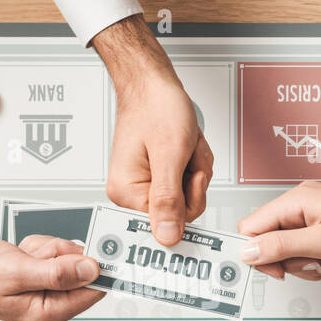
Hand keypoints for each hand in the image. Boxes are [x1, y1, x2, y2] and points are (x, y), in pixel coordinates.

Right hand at [0, 236, 104, 320]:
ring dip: (44, 249)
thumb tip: (93, 270)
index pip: (94, 290)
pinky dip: (37, 249)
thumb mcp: (18, 272)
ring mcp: (46, 293)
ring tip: (20, 257)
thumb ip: (59, 272)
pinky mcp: (41, 279)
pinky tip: (19, 256)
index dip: (91, 265)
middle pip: (81, 270)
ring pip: (66, 257)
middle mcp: (51, 308)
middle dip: (57, 254)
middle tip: (33, 257)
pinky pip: (53, 254)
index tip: (87, 248)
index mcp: (50, 314)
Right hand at [95, 17, 212, 245]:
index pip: (170, 222)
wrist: (152, 82)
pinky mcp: (155, 175)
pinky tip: (184, 145)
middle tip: (185, 153)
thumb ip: (169, 199)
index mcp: (126, 192)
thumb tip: (167, 238)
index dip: (189, 196)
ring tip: (183, 144)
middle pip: (182, 210)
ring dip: (195, 166)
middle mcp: (130, 192)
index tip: (189, 174)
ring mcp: (143, 184)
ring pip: (188, 194)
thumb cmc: (156, 106)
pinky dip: (193, 162)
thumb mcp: (170, 154)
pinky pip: (186, 182)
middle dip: (194, 178)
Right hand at [236, 182, 320, 281]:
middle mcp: (301, 207)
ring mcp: (313, 221)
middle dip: (286, 261)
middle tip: (310, 263)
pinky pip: (304, 254)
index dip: (258, 252)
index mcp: (296, 200)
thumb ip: (281, 247)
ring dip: (303, 265)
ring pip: (286, 252)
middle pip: (268, 241)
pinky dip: (314, 264)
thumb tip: (247, 251)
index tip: (275, 268)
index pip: (252, 227)